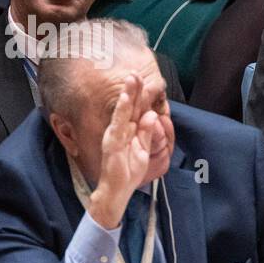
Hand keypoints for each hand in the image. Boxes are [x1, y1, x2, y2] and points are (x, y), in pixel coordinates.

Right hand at [87, 74, 156, 228]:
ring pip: (122, 112)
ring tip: (131, 80)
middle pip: (128, 107)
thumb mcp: (143, 150)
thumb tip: (152, 115)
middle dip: (132, 89)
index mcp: (129, 132)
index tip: (143, 79)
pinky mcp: (112, 144)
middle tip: (136, 72)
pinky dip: (122, 112)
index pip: (135, 110)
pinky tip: (126, 101)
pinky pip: (118, 126)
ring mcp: (115, 136)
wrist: (117, 190)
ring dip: (127, 95)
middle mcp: (120, 130)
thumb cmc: (128, 171)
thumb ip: (147, 133)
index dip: (139, 95)